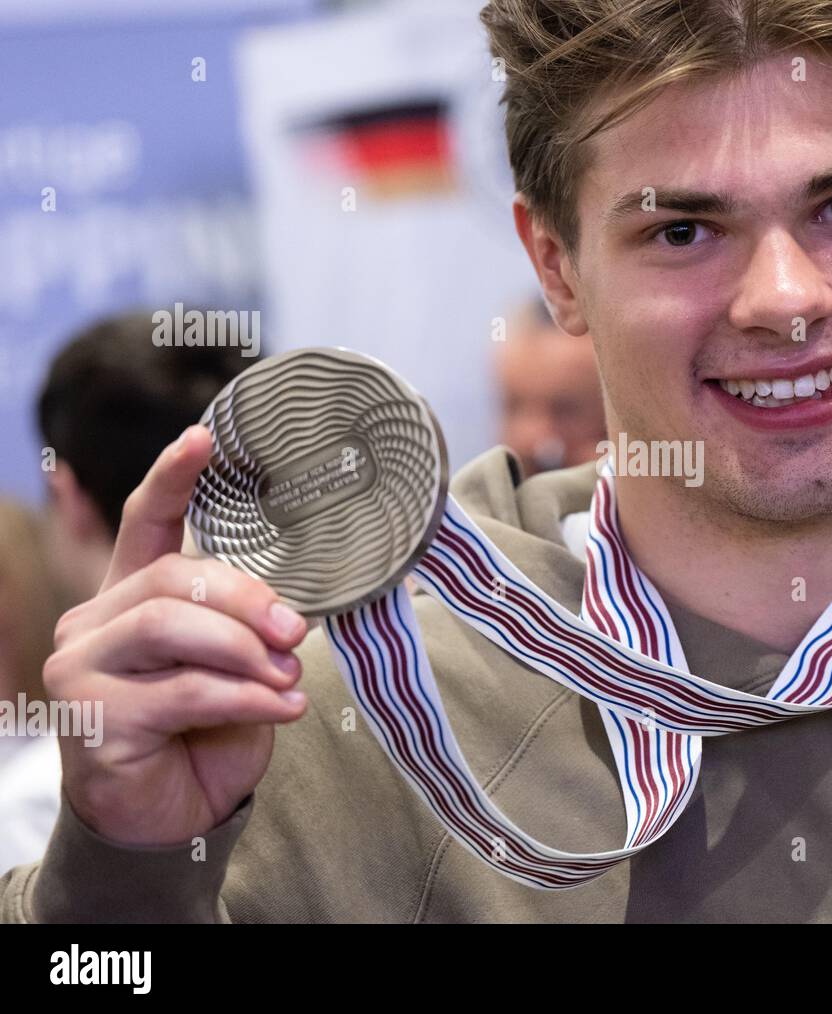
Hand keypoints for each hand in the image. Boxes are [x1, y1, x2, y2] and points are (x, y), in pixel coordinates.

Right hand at [44, 425, 309, 844]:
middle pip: (174, 577)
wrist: (172, 818)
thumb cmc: (205, 735)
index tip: (204, 439)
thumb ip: (249, 631)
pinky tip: (282, 709)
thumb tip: (296, 616)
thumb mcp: (236, 671)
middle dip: (249, 600)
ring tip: (287, 677)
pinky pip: (185, 690)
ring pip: (172, 627)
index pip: (145, 524)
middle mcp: (95, 624)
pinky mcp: (93, 720)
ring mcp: (83, 671)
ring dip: (245, 651)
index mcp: (131, 599)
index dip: (173, 479)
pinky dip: (246, 698)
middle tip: (296, 634)